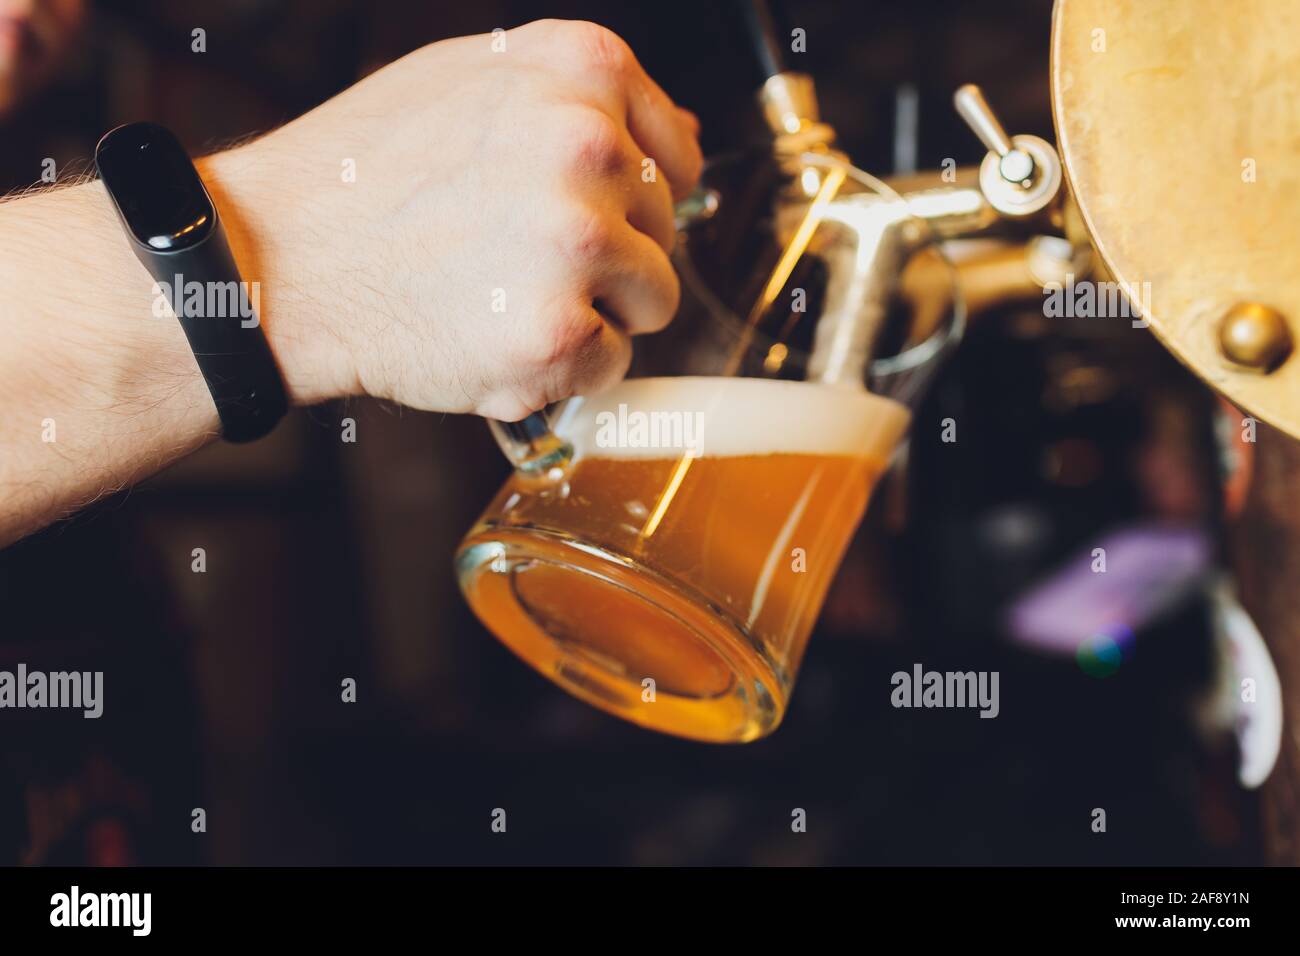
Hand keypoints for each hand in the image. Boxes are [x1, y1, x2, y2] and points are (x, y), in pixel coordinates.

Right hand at [208, 18, 702, 419]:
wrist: (278, 261)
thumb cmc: (368, 174)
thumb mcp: (474, 82)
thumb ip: (582, 102)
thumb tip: (683, 136)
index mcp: (582, 71)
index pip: (679, 155)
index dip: (635, 200)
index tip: (584, 216)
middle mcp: (591, 146)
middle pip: (666, 232)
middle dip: (609, 257)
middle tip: (515, 259)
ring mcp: (577, 242)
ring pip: (655, 301)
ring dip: (596, 312)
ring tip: (505, 296)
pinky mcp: (557, 333)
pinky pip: (613, 366)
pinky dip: (564, 369)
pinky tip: (495, 336)